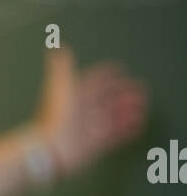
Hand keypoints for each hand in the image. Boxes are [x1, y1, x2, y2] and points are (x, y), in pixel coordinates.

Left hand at [33, 46, 147, 176]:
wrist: (51, 147)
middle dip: (124, 95)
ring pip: (114, 117)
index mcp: (78, 95)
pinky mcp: (97, 145)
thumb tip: (57, 48)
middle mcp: (85, 111)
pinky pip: (116, 136)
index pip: (95, 82)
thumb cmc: (57, 115)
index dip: (108, 75)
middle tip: (141, 90)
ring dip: (129, 112)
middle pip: (108, 100)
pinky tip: (139, 125)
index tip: (121, 69)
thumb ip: (62, 67)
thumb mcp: (61, 86)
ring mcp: (92, 128)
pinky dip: (128, 131)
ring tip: (143, 107)